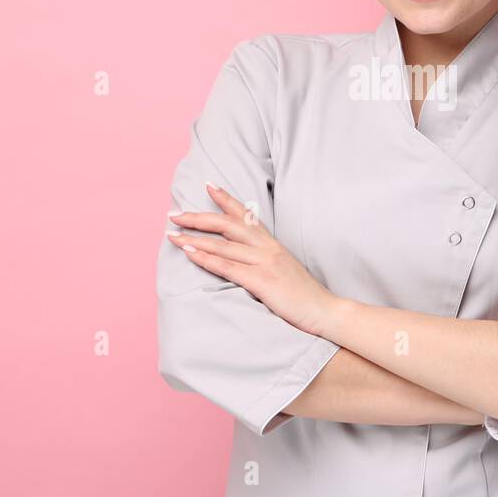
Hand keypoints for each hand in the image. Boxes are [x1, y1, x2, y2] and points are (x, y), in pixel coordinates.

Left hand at [166, 182, 340, 336]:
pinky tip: (190, 254)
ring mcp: (265, 263)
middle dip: (198, 217)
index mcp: (272, 244)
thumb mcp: (284, 268)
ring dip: (194, 238)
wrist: (325, 310)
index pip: (245, 215)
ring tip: (172, 233)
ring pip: (223, 245)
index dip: (225, 199)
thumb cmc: (303, 294)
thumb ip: (265, 258)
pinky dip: (206, 259)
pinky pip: (228, 267)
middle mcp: (267, 248)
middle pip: (227, 224)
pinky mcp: (262, 281)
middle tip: (174, 213)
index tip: (207, 186)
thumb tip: (245, 256)